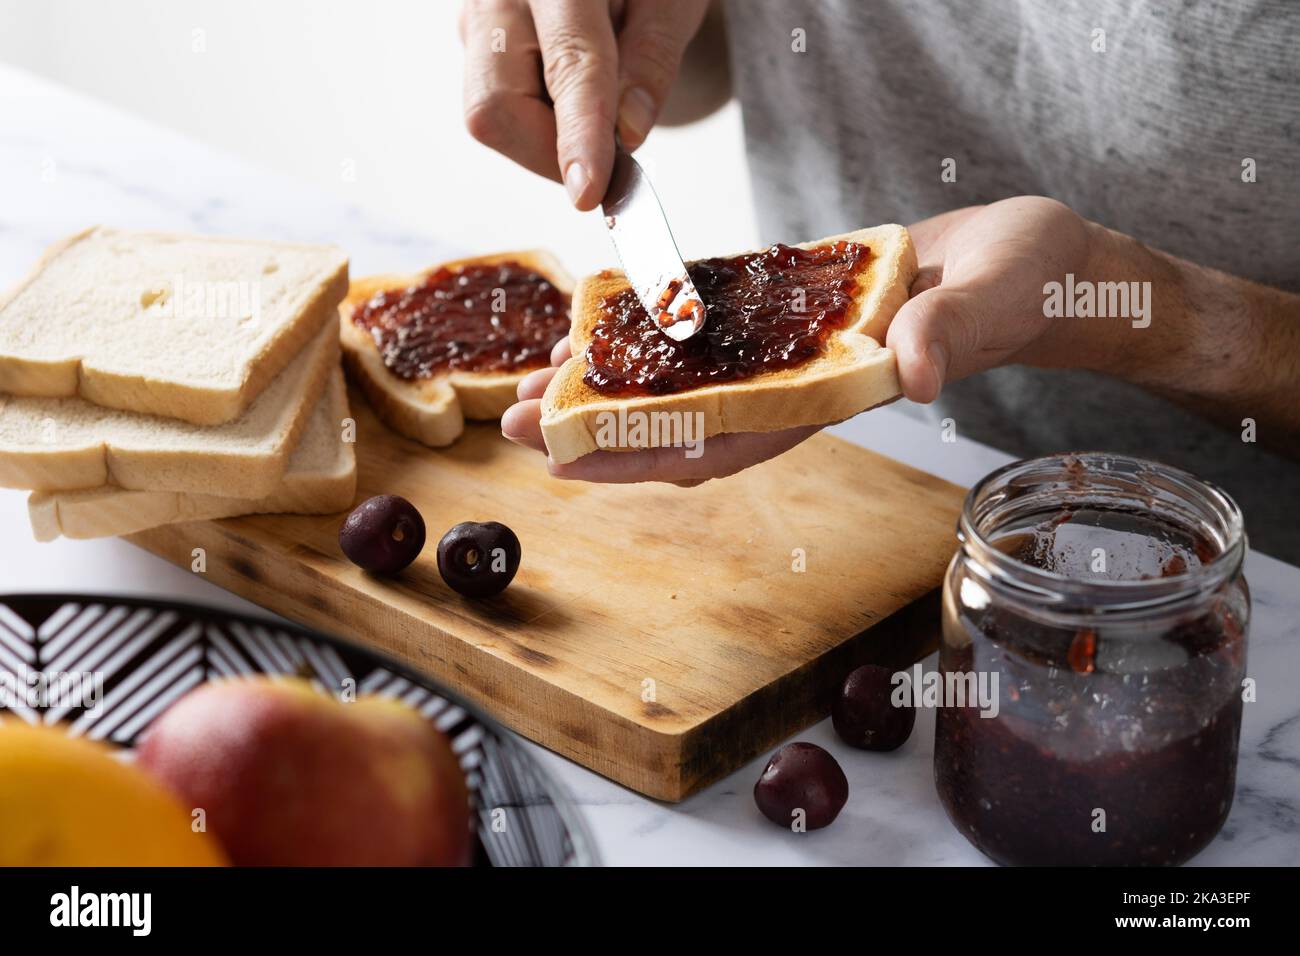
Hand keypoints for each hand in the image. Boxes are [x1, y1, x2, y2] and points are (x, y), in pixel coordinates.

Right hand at [460, 0, 711, 208]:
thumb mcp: (672, 2)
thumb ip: (653, 60)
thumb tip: (627, 133)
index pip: (568, 65)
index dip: (580, 136)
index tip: (589, 192)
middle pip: (496, 105)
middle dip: (551, 151)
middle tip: (607, 154)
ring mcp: (478, 23)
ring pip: (492, 119)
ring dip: (549, 139)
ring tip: (592, 104)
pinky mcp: (475, 47)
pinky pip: (500, 111)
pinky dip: (541, 124)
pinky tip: (568, 93)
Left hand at [501, 196, 1099, 483]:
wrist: (1029, 264)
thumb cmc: (1020, 286)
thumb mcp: (990, 299)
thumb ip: (949, 332)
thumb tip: (916, 369)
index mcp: (834, 397)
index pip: (726, 442)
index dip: (646, 457)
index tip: (571, 460)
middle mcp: (798, 388)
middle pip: (683, 427)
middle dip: (599, 433)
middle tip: (514, 426)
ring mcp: (788, 356)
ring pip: (686, 387)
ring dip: (614, 386)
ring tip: (540, 376)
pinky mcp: (787, 315)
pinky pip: (709, 335)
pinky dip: (656, 334)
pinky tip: (608, 323)